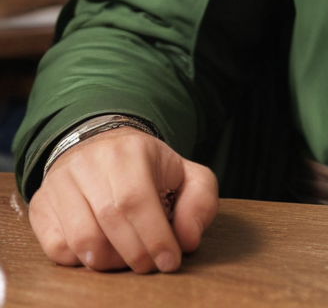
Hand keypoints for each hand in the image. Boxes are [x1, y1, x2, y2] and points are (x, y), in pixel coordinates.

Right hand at [29, 128, 218, 271]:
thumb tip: (188, 239)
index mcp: (130, 150)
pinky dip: (80, 261)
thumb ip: (200, 201)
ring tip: (128, 260)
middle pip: (110, 222)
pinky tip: (100, 253)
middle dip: (136, 254)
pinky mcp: (41, 205)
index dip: (154, 237)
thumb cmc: (148, 169)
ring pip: (81, 239)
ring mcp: (60, 183)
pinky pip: (56, 247)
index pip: (137, 200)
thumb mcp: (185, 174)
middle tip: (151, 266)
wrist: (101, 148)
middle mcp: (90, 163)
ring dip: (109, 261)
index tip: (169, 261)